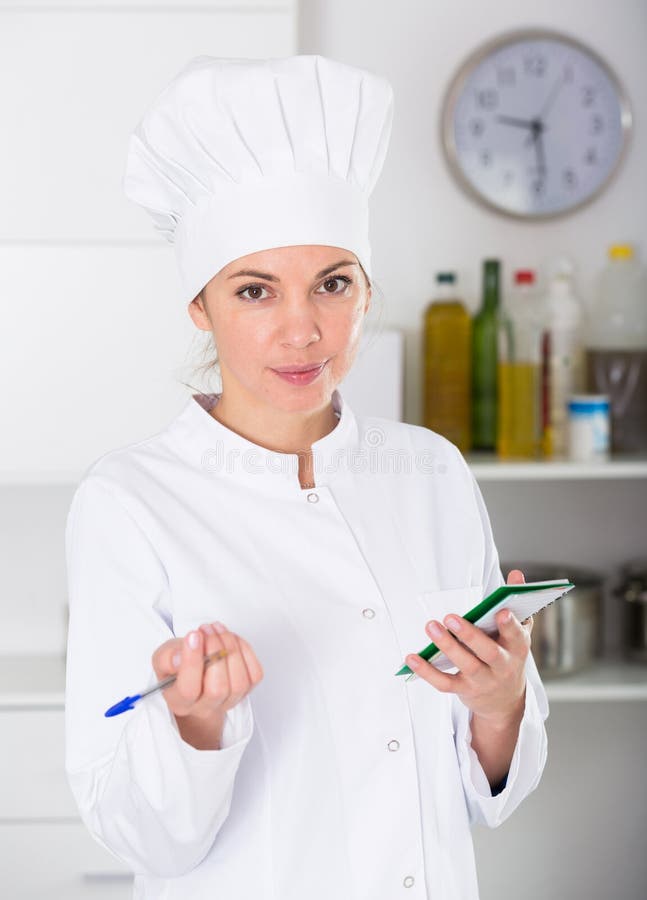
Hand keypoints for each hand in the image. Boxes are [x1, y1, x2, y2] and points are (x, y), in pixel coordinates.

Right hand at [152, 622, 263, 721]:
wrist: (196, 675)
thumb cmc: (179, 666)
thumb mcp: (163, 658)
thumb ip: (166, 657)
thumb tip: (179, 657)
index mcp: (179, 702)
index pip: (188, 690)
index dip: (192, 662)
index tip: (193, 635)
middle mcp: (204, 708)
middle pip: (217, 689)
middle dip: (214, 651)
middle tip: (206, 629)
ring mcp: (228, 702)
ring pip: (238, 683)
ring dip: (230, 648)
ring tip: (217, 629)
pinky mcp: (246, 691)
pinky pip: (254, 675)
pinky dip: (245, 652)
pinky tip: (231, 640)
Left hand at [405, 570, 533, 723]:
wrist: (505, 700)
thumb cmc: (507, 655)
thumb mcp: (517, 632)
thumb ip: (516, 603)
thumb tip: (516, 574)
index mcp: (517, 647)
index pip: (516, 636)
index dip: (510, 625)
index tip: (501, 611)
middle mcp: (502, 666)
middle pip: (488, 652)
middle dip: (469, 635)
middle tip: (450, 617)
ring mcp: (484, 680)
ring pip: (466, 665)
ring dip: (447, 646)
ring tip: (431, 627)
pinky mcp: (464, 690)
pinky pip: (444, 683)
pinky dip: (427, 671)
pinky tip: (412, 657)